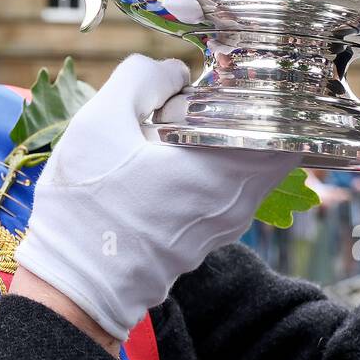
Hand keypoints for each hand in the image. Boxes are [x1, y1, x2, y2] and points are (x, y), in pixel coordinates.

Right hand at [14, 54, 297, 341]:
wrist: (72, 287)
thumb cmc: (86, 206)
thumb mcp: (99, 122)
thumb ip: (140, 79)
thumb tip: (174, 71)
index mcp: (222, 173)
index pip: (287, 128)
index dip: (274, 94)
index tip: (247, 72)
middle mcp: (236, 204)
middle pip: (269, 147)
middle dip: (247, 114)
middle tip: (211, 89)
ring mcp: (222, 228)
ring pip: (248, 171)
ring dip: (228, 142)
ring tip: (184, 120)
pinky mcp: (203, 242)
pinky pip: (227, 193)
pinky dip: (214, 169)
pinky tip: (172, 157)